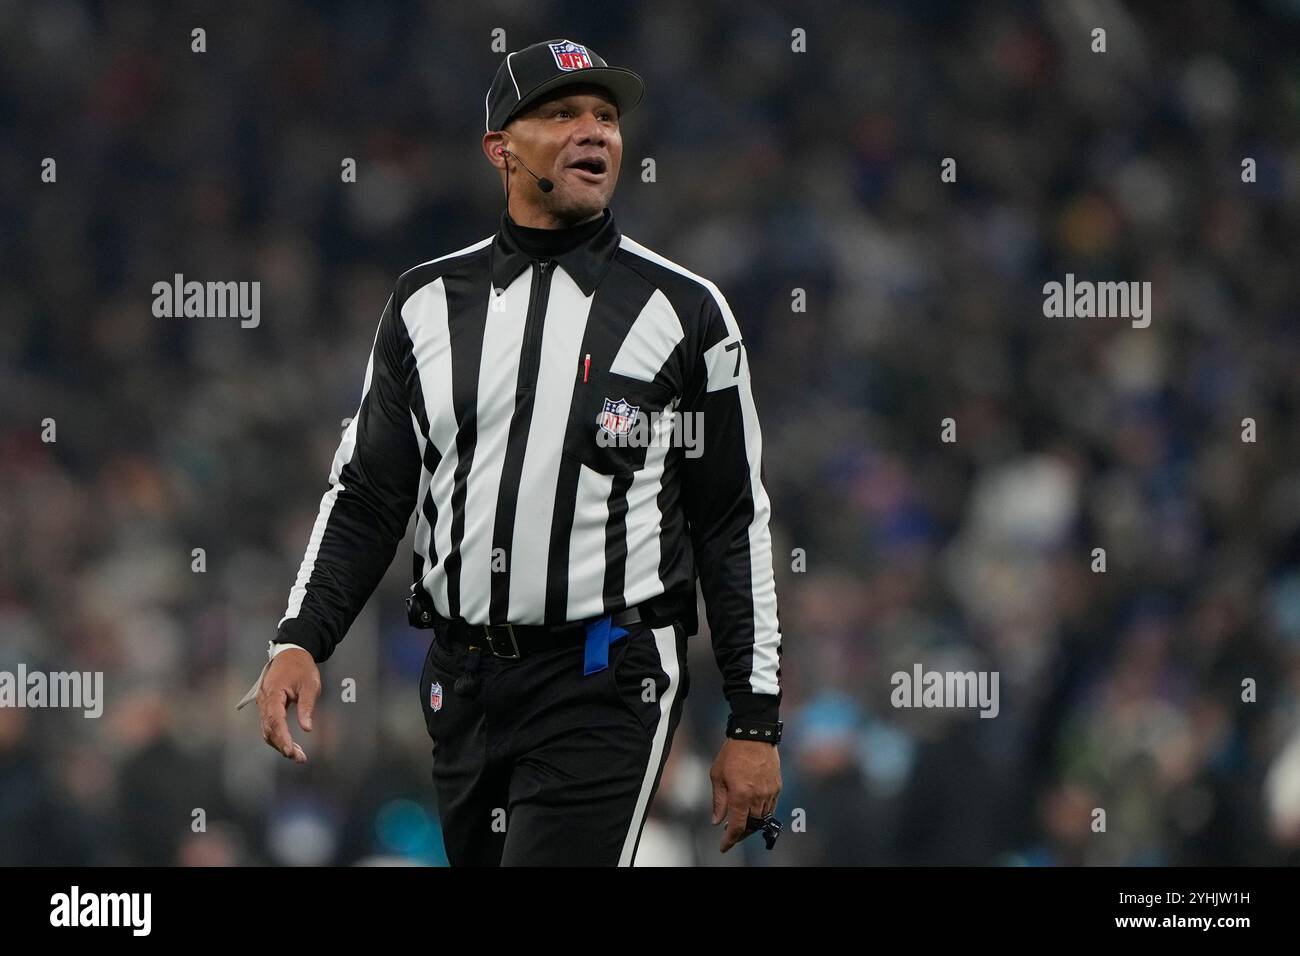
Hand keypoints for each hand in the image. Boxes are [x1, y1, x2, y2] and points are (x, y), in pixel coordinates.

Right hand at [258, 648, 319, 763]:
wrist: (291, 653)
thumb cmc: (302, 667)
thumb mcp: (310, 685)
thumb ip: (307, 706)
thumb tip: (307, 728)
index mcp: (273, 692)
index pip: (275, 720)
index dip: (282, 737)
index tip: (291, 751)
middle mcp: (264, 700)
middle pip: (269, 728)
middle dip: (283, 745)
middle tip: (299, 758)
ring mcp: (263, 703)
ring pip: (267, 729)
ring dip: (280, 744)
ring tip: (298, 755)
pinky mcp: (266, 706)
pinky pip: (268, 725)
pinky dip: (277, 736)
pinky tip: (289, 745)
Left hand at [709, 738, 781, 852]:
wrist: (754, 735)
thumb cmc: (732, 753)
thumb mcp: (717, 776)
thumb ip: (718, 801)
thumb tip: (717, 821)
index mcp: (741, 795)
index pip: (737, 827)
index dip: (730, 840)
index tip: (724, 846)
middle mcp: (757, 797)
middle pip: (752, 826)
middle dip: (741, 834)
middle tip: (731, 835)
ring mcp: (769, 792)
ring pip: (763, 818)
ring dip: (752, 824)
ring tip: (741, 823)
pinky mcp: (777, 786)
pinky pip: (771, 807)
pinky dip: (762, 813)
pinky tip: (753, 810)